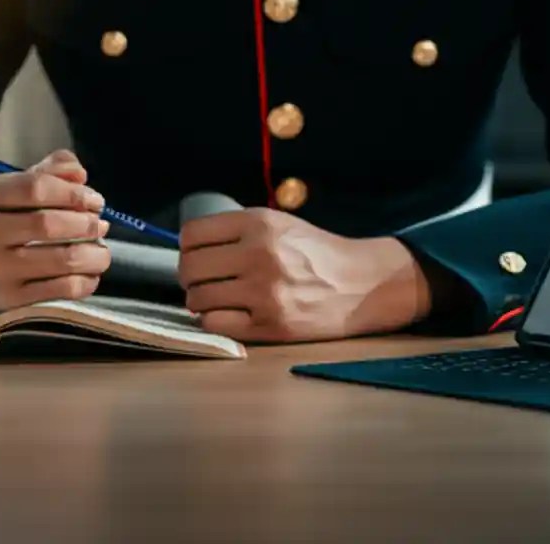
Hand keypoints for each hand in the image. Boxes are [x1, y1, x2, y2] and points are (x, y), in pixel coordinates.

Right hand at [0, 150, 111, 310]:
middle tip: (100, 225)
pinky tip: (90, 272)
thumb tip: (79, 174)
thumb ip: (53, 172)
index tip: (95, 200)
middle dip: (86, 224)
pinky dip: (88, 279)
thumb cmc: (10, 221)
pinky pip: (64, 290)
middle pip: (48, 224)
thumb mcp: (21, 189)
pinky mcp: (10, 302)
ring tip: (101, 250)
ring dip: (95, 253)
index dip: (74, 192)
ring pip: (63, 259)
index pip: (35, 187)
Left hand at [178, 209, 431, 342]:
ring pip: (198, 298)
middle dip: (189, 277)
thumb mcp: (280, 224)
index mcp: (259, 224)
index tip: (197, 256)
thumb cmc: (316, 254)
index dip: (188, 248)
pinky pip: (215, 324)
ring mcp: (264, 292)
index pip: (192, 234)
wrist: (361, 284)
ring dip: (201, 301)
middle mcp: (259, 254)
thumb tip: (189, 249)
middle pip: (189, 268)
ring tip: (218, 299)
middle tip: (201, 282)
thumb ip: (237, 231)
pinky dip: (216, 321)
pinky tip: (231, 315)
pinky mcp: (270, 325)